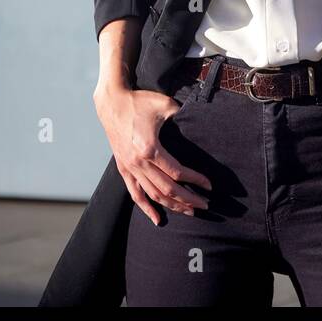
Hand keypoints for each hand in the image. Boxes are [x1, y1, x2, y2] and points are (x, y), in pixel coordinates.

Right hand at [93, 77, 211, 225]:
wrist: (112, 102)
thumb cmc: (139, 101)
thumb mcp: (165, 104)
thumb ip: (183, 113)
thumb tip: (200, 119)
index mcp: (150, 148)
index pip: (177, 172)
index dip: (195, 180)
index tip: (209, 185)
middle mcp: (138, 162)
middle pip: (167, 189)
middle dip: (188, 199)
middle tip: (205, 205)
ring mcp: (129, 167)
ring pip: (152, 195)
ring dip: (172, 205)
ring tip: (189, 211)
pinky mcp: (123, 168)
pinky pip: (134, 193)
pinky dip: (146, 208)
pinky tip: (157, 219)